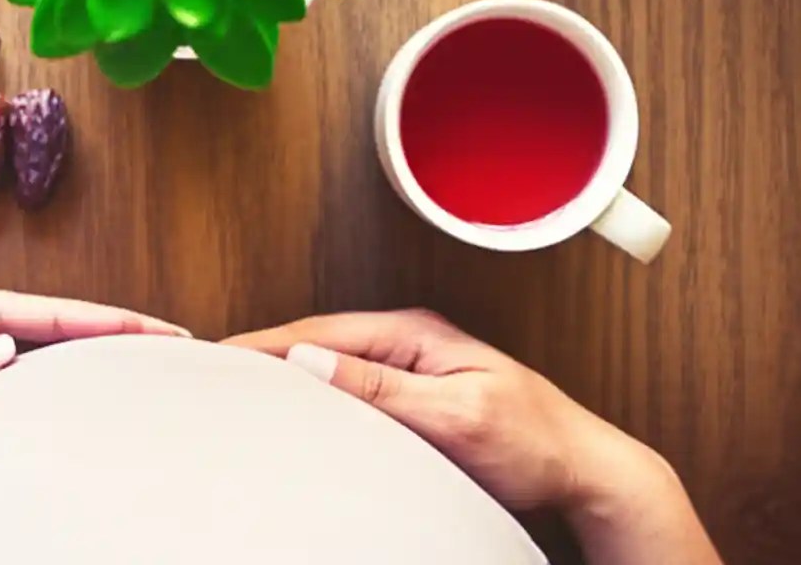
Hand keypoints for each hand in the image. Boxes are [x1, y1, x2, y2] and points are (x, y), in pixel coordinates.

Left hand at [0, 290, 189, 516]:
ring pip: (21, 338)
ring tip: (138, 355)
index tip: (142, 326)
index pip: (13, 310)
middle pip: (29, 316)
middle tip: (165, 339)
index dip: (84, 316)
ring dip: (78, 344)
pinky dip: (44, 365)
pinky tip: (74, 380)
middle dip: (99, 325)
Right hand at [224, 310, 721, 564]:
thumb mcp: (456, 414)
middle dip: (266, 353)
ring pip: (331, 364)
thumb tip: (312, 362)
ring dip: (288, 373)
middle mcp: (409, 343)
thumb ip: (383, 387)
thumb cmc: (535, 441)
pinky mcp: (413, 395)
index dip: (267, 343)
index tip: (222, 354)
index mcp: (415, 333)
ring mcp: (410, 368)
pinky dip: (315, 395)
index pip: (321, 332)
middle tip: (218, 373)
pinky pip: (349, 388)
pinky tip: (297, 410)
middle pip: (318, 343)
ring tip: (244, 388)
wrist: (582, 468)